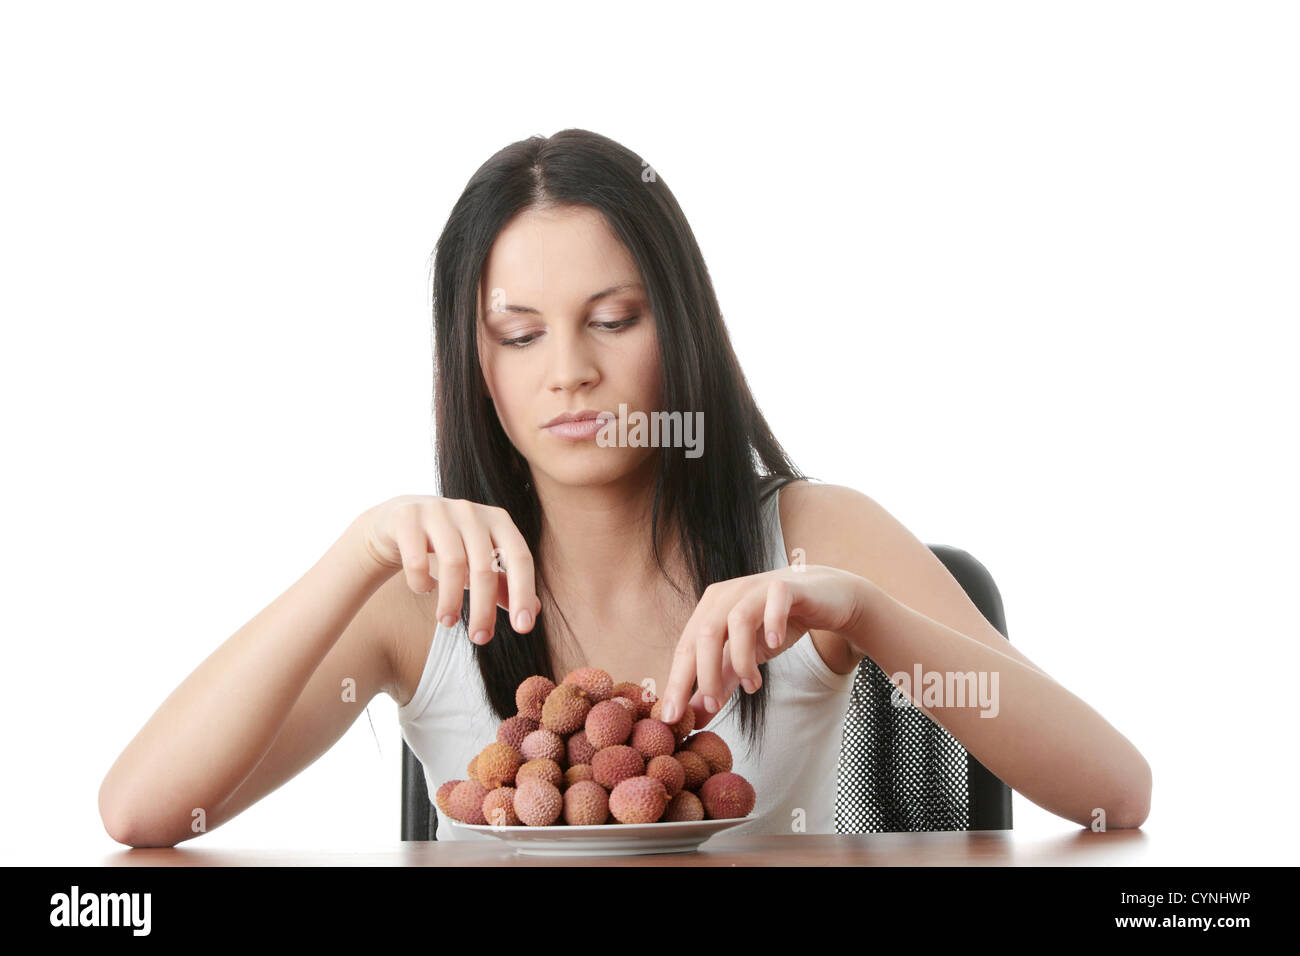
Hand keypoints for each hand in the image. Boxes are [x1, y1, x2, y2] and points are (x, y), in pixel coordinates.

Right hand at [355, 495, 540, 642]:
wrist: (400, 520)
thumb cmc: (449, 546)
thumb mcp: (479, 562)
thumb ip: (505, 584)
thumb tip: (533, 611)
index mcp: (498, 521)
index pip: (519, 558)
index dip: (523, 593)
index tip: (523, 628)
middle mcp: (471, 512)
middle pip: (484, 567)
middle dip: (483, 609)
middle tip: (479, 638)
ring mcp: (439, 511)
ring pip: (452, 563)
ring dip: (451, 600)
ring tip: (447, 621)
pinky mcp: (407, 517)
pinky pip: (416, 559)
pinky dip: (421, 582)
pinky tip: (424, 589)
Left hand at [658, 565, 868, 728]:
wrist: (824, 599)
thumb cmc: (776, 627)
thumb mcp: (744, 659)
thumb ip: (720, 685)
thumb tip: (692, 719)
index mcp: (710, 610)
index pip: (686, 647)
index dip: (677, 681)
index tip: (674, 717)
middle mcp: (728, 595)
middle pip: (705, 633)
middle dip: (706, 674)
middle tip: (713, 705)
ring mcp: (756, 588)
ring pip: (737, 620)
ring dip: (742, 659)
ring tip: (752, 686)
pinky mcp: (787, 587)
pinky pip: (775, 602)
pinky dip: (772, 624)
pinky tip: (775, 644)